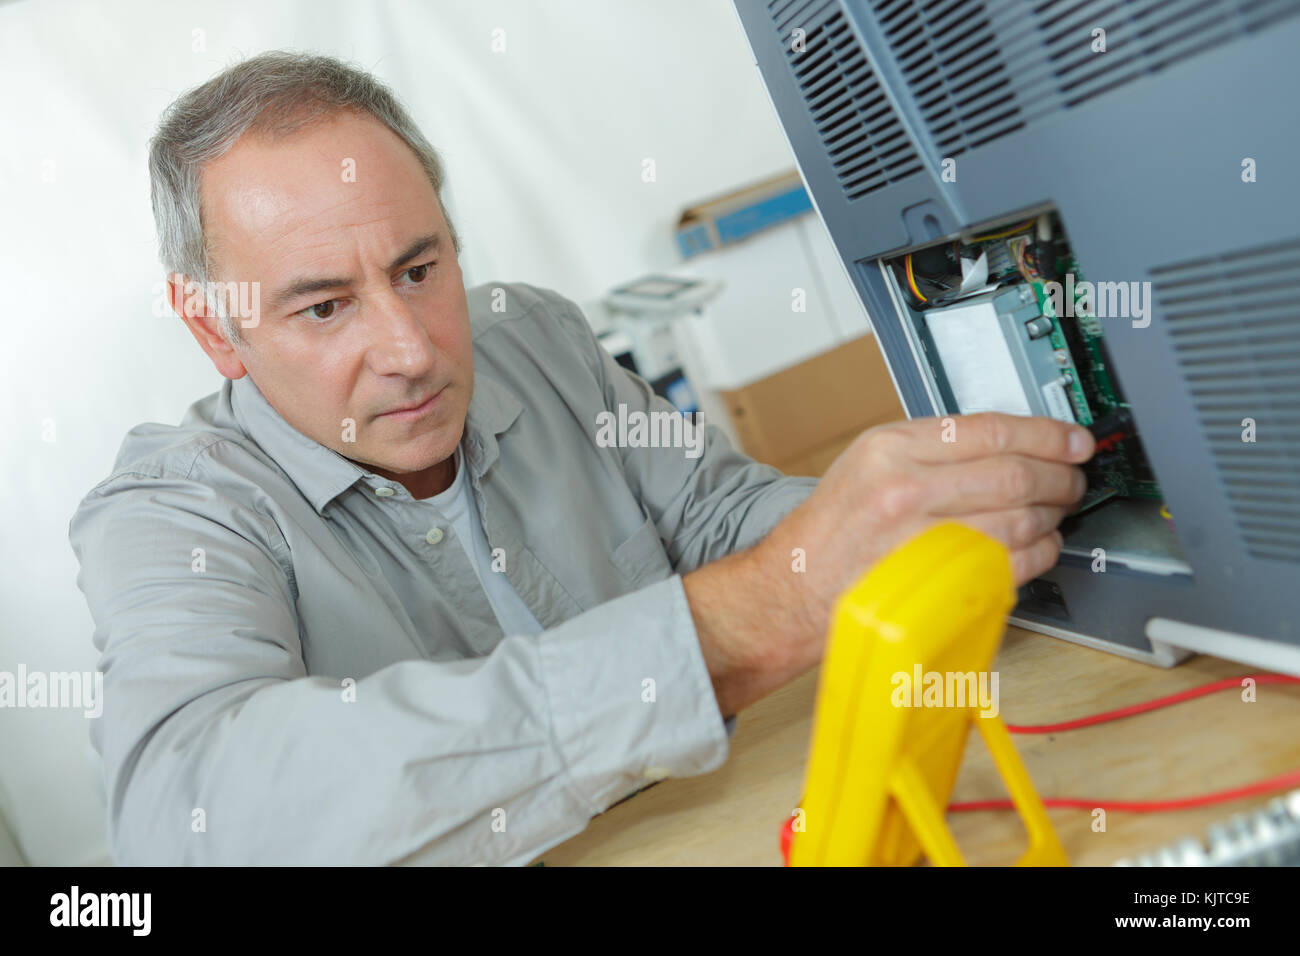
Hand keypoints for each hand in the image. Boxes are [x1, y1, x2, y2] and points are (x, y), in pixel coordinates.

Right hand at [761, 412, 1093, 653]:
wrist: (794, 589)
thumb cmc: (831, 532)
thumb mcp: (866, 464)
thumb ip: (930, 448)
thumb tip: (1008, 443)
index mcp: (889, 448)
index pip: (989, 429)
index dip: (1046, 434)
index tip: (1073, 441)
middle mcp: (904, 489)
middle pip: (1014, 473)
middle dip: (1060, 476)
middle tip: (1073, 479)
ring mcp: (921, 540)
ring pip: (1021, 519)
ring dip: (1053, 516)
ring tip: (1056, 513)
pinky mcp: (937, 585)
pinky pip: (1013, 565)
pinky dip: (1040, 554)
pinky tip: (1039, 546)